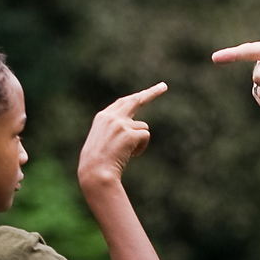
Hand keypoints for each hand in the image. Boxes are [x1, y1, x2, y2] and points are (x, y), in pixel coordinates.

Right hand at [77, 84, 165, 200]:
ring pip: (143, 127)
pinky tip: (131, 155)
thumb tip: (138, 130)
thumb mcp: (104, 142)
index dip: (135, 98)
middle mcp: (112, 116)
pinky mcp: (129, 133)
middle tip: (164, 86)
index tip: (145, 92)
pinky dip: (142, 147)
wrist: (95, 172)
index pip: (122, 103)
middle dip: (151, 93)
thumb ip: (117, 131)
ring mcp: (120, 124)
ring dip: (140, 140)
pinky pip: (145, 136)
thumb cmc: (98, 163)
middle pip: (136, 100)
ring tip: (127, 152)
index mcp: (102, 117)